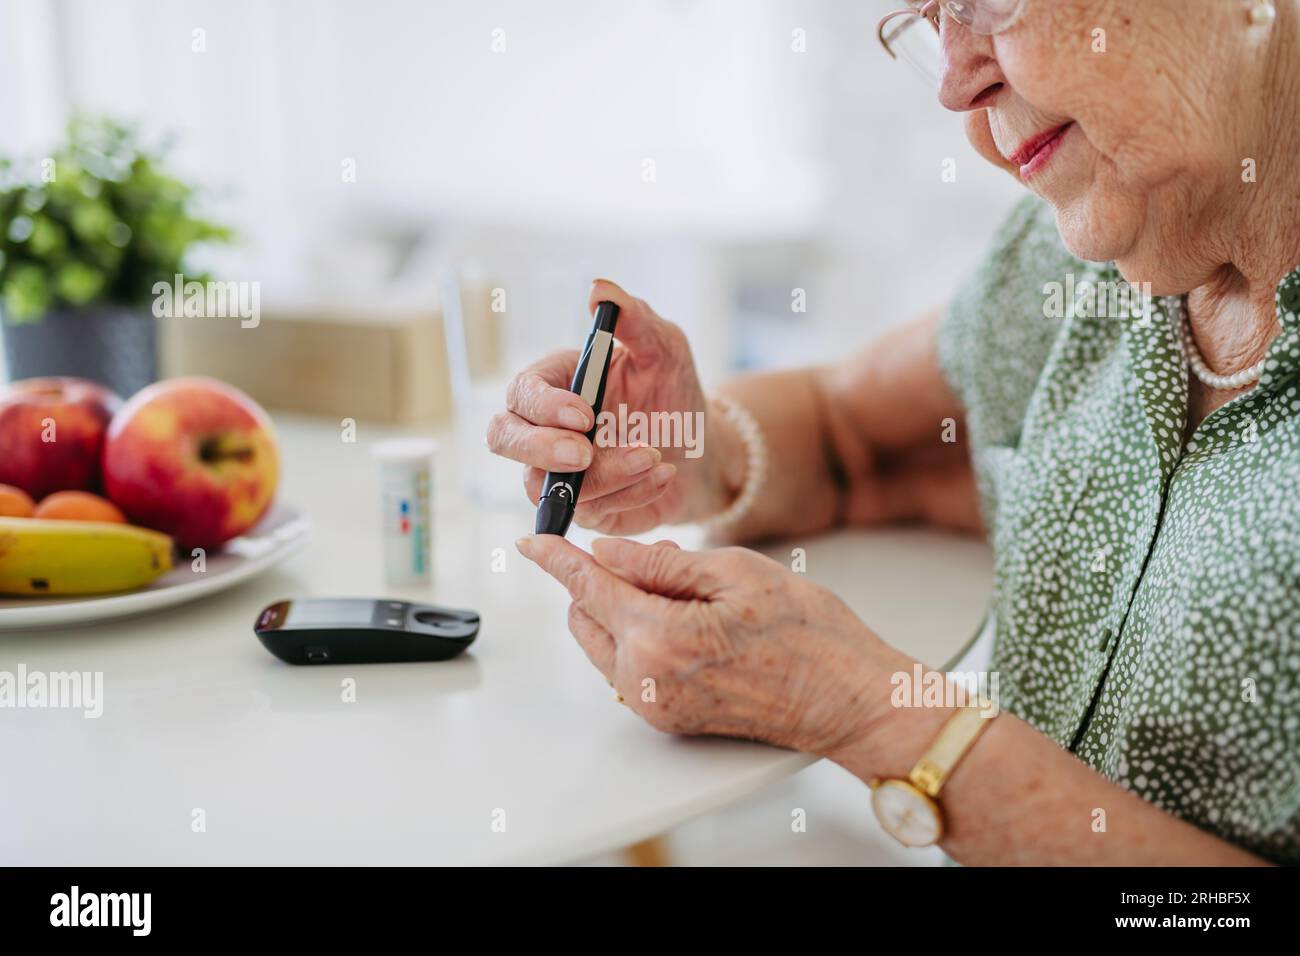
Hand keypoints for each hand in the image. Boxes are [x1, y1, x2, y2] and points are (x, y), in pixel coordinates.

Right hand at [487, 279, 737, 535]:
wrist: (701, 447)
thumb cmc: (672, 390)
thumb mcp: (664, 346)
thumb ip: (634, 316)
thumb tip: (599, 289)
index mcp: (553, 383)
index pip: (522, 392)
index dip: (543, 405)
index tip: (584, 413)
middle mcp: (544, 428)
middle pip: (504, 439)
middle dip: (539, 448)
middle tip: (584, 452)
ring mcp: (558, 472)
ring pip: (548, 484)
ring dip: (605, 474)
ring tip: (656, 456)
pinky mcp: (583, 508)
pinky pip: (591, 510)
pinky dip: (631, 493)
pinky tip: (665, 473)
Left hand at [515, 533, 906, 755]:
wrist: (850, 701)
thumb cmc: (810, 632)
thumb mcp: (736, 572)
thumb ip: (659, 563)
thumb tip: (606, 552)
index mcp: (658, 637)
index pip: (587, 587)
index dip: (555, 559)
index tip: (530, 542)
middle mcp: (645, 680)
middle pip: (585, 619)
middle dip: (600, 581)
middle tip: (652, 558)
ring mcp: (655, 706)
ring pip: (605, 644)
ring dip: (622, 610)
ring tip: (686, 588)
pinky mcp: (669, 718)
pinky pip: (631, 667)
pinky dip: (641, 636)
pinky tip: (688, 619)